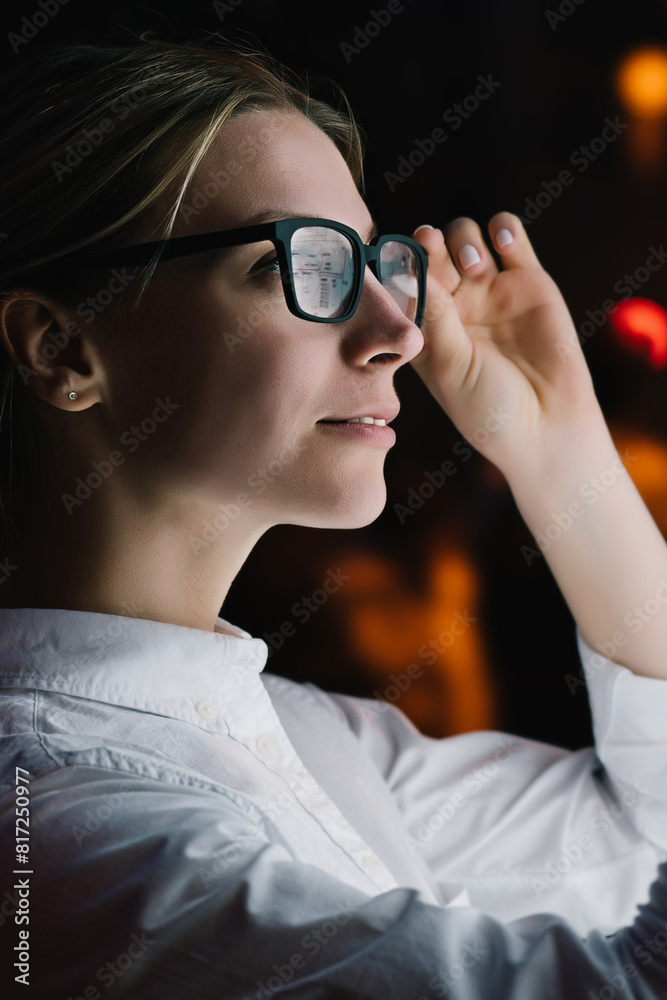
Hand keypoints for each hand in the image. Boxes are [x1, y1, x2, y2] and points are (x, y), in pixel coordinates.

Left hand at [410, 214, 606, 477]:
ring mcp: (489, 290)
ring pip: (465, 237)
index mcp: (424, 327)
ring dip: (463, 238)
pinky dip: (502, 228)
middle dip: (429, 244)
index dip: (398, 262)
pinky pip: (509, 237)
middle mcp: (453, 305)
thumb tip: (410, 268)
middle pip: (432, 252)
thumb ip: (433, 316)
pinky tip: (502, 242)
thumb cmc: (488, 409)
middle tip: (432, 246)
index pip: (403, 281)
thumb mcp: (450, 366)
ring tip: (473, 265)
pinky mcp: (528, 280)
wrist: (546, 424)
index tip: (397, 255)